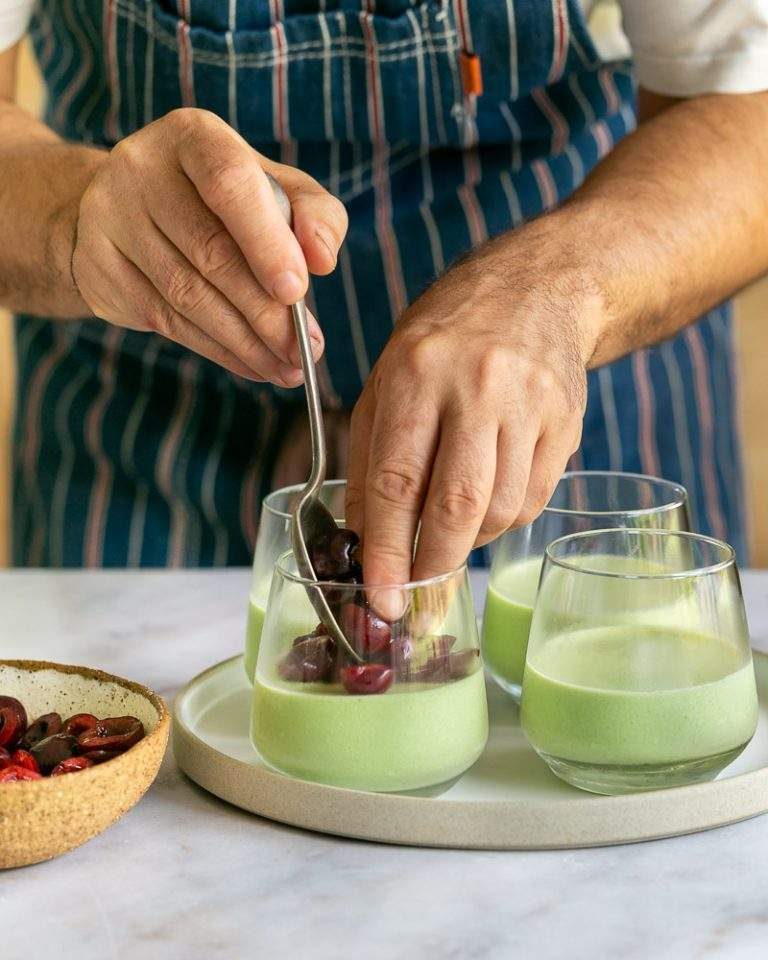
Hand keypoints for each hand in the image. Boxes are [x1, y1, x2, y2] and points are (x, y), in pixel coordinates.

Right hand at [71, 108, 346, 384]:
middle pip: (210, 251)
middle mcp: (141, 168)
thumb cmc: (223, 201)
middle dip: (266, 312)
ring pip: (187, 295)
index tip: (296, 291)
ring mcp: (111, 217)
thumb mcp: (277, 190)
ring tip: (287, 367)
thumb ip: (315, 215)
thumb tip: (323, 258)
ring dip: (245, 341)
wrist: (127, 209)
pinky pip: (166, 320)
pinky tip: (252, 365)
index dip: (265, 242)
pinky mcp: (98, 266)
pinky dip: (216, 350)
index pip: (228, 183)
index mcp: (192, 137)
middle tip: (306, 350)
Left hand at [346, 227, 601, 598]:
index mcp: (416, 373)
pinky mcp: (566, 422)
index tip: (380, 597)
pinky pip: (533, 500)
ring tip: (448, 529)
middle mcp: (476, 387)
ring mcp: (529, 404)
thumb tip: (362, 538)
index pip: (397, 479)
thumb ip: (368, 459)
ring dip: (468, 540)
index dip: (386, 548)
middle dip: (433, 564)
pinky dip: (502, 519)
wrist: (535, 289)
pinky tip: (485, 500)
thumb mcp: (386, 380)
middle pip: (456, 504)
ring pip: (499, 510)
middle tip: (416, 597)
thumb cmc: (445, 338)